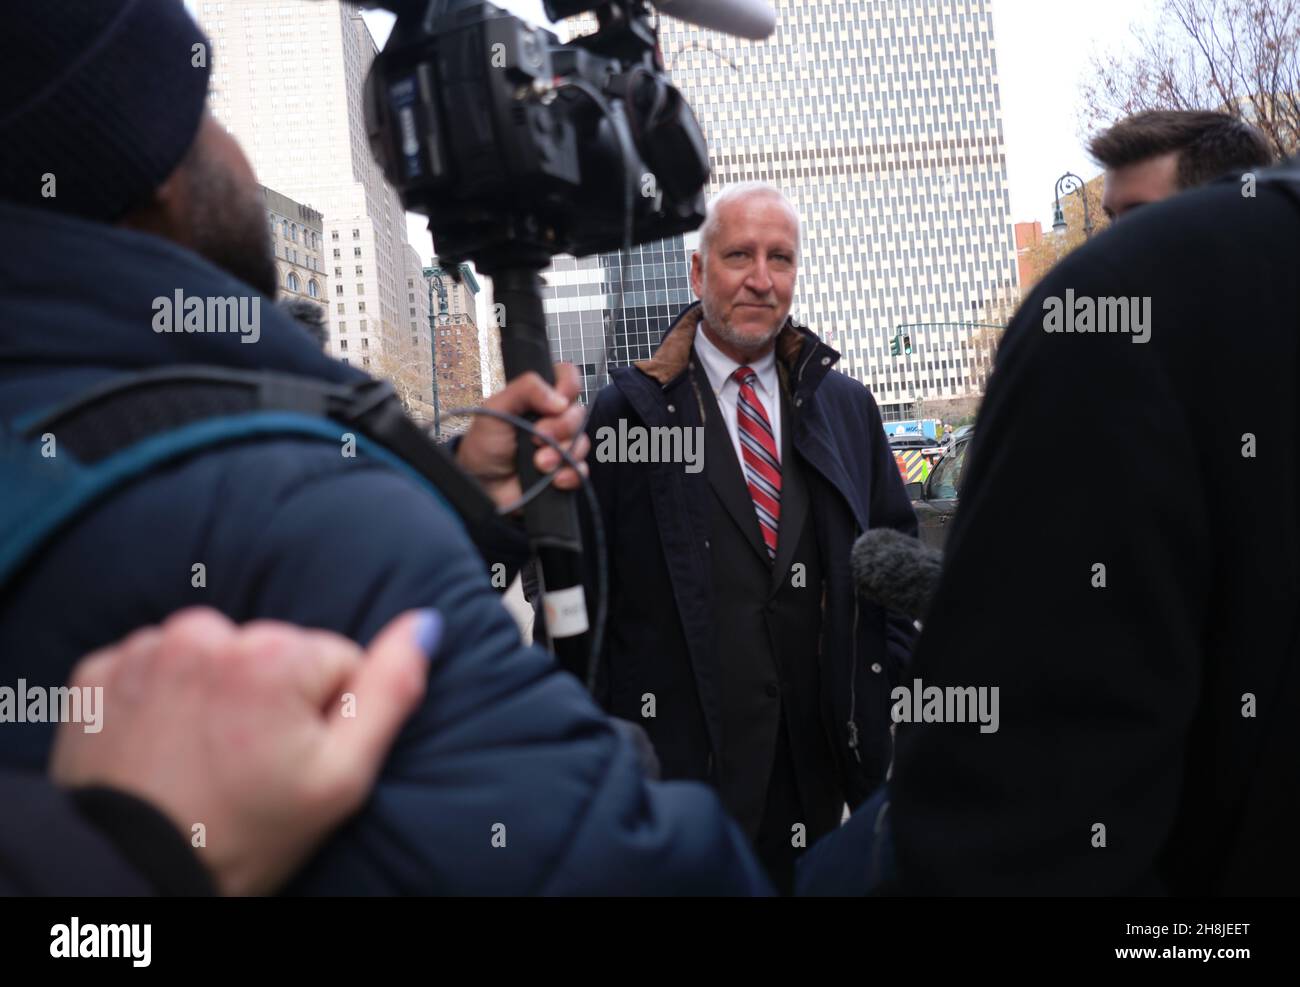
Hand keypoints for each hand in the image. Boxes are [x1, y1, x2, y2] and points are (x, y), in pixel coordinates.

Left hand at [49, 607, 435, 895]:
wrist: (130, 880)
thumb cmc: (245, 835)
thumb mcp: (342, 778)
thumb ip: (390, 690)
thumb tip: (425, 624)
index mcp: (273, 654)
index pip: (334, 660)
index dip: (324, 714)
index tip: (291, 758)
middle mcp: (205, 633)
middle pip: (272, 652)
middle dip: (270, 697)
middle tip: (249, 764)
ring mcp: (144, 651)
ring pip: (214, 655)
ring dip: (216, 693)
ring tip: (204, 758)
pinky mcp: (97, 671)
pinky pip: (155, 666)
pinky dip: (162, 697)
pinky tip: (163, 746)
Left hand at [455, 363, 590, 509]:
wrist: (481, 483)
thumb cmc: (484, 444)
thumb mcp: (496, 407)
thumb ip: (525, 390)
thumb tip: (559, 400)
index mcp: (539, 398)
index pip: (568, 377)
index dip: (568, 387)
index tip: (556, 403)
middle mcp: (554, 419)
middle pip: (578, 413)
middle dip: (560, 427)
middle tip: (536, 438)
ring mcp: (561, 445)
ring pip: (581, 442)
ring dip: (561, 454)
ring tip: (538, 463)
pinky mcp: (564, 470)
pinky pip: (582, 469)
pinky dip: (570, 473)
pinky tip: (553, 478)